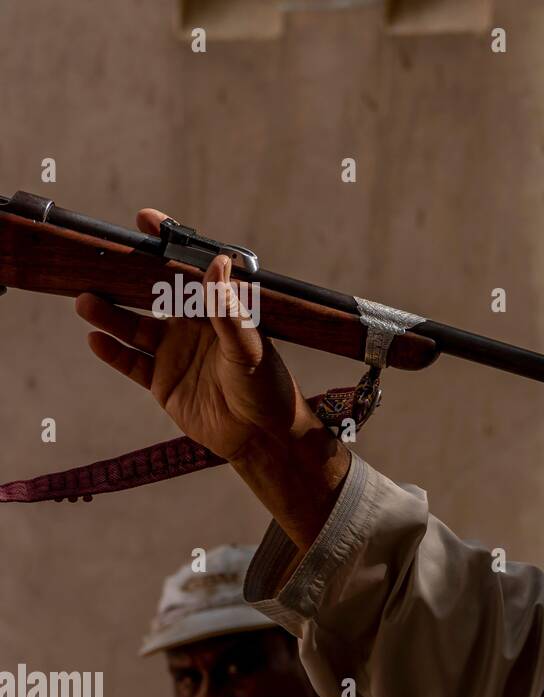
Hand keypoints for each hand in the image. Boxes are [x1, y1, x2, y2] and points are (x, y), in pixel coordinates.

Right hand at [74, 208, 348, 548]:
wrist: (261, 437)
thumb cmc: (266, 387)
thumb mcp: (250, 346)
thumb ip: (229, 309)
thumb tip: (218, 262)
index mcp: (218, 310)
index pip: (190, 269)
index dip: (169, 242)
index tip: (146, 219)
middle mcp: (193, 327)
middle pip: (151, 295)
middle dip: (125, 277)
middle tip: (98, 259)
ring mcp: (174, 353)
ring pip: (132, 327)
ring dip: (108, 314)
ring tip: (85, 300)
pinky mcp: (162, 381)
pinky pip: (130, 362)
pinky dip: (111, 352)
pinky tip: (94, 339)